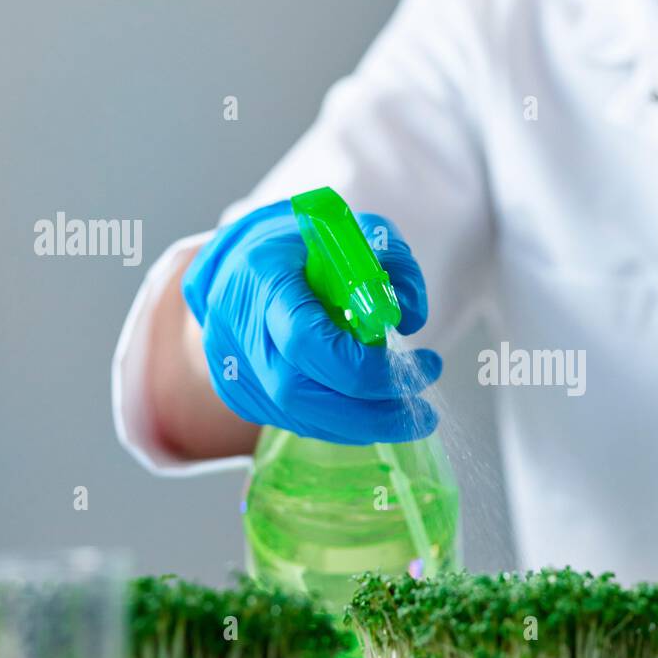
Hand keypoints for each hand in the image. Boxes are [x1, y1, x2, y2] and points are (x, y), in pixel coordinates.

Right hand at [181, 199, 439, 443]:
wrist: (240, 265)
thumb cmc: (304, 246)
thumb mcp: (356, 234)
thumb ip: (391, 265)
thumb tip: (410, 318)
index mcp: (261, 276)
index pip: (305, 339)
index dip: (363, 365)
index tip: (418, 364)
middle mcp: (238, 328)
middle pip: (297, 393)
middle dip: (370, 412)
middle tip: (424, 413)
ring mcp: (233, 367)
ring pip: (299, 418)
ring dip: (363, 424)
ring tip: (407, 413)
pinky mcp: (242, 394)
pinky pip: (297, 422)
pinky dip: (342, 423)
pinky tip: (372, 410)